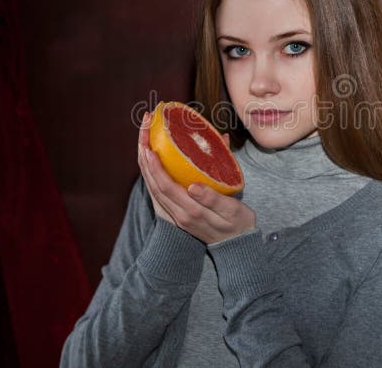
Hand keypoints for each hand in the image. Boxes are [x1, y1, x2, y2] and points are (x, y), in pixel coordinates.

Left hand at [137, 112, 255, 243]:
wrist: (237, 245)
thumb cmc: (239, 223)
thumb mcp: (232, 210)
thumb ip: (212, 199)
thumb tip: (194, 187)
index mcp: (191, 211)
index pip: (166, 187)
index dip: (156, 168)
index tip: (150, 148)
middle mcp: (178, 215)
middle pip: (154, 186)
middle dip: (146, 160)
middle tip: (143, 136)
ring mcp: (176, 216)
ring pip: (153, 190)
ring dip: (146, 167)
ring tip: (143, 144)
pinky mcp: (176, 215)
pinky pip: (158, 194)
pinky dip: (152, 177)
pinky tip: (151, 164)